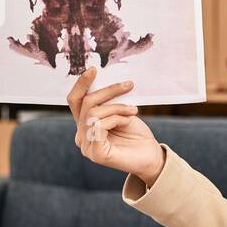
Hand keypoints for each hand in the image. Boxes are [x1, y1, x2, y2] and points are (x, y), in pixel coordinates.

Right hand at [67, 67, 163, 183]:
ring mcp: (86, 146)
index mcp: (85, 125)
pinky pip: (99, 126)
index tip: (94, 69)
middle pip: (85, 104)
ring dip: (117, 107)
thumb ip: (106, 101)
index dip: (81, 84)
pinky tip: (128, 122)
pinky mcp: (95, 154)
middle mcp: (81, 136)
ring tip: (133, 110)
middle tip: (128, 85)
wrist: (152, 157)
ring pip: (93, 113)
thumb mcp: (120, 112)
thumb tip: (100, 82)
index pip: (75, 101)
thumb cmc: (136, 135)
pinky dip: (116, 119)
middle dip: (108, 91)